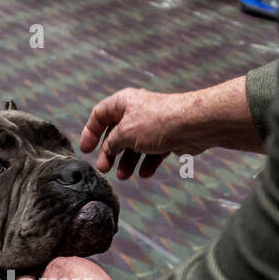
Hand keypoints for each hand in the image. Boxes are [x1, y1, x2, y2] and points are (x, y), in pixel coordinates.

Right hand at [80, 88, 203, 178]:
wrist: (193, 125)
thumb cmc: (157, 123)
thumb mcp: (124, 133)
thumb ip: (111, 143)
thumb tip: (107, 150)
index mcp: (123, 103)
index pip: (99, 115)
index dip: (90, 132)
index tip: (86, 150)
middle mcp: (136, 112)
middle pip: (116, 134)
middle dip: (110, 153)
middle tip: (104, 168)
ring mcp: (152, 126)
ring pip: (134, 145)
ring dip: (127, 161)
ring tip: (124, 176)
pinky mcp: (167, 137)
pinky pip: (152, 152)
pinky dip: (147, 163)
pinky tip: (145, 174)